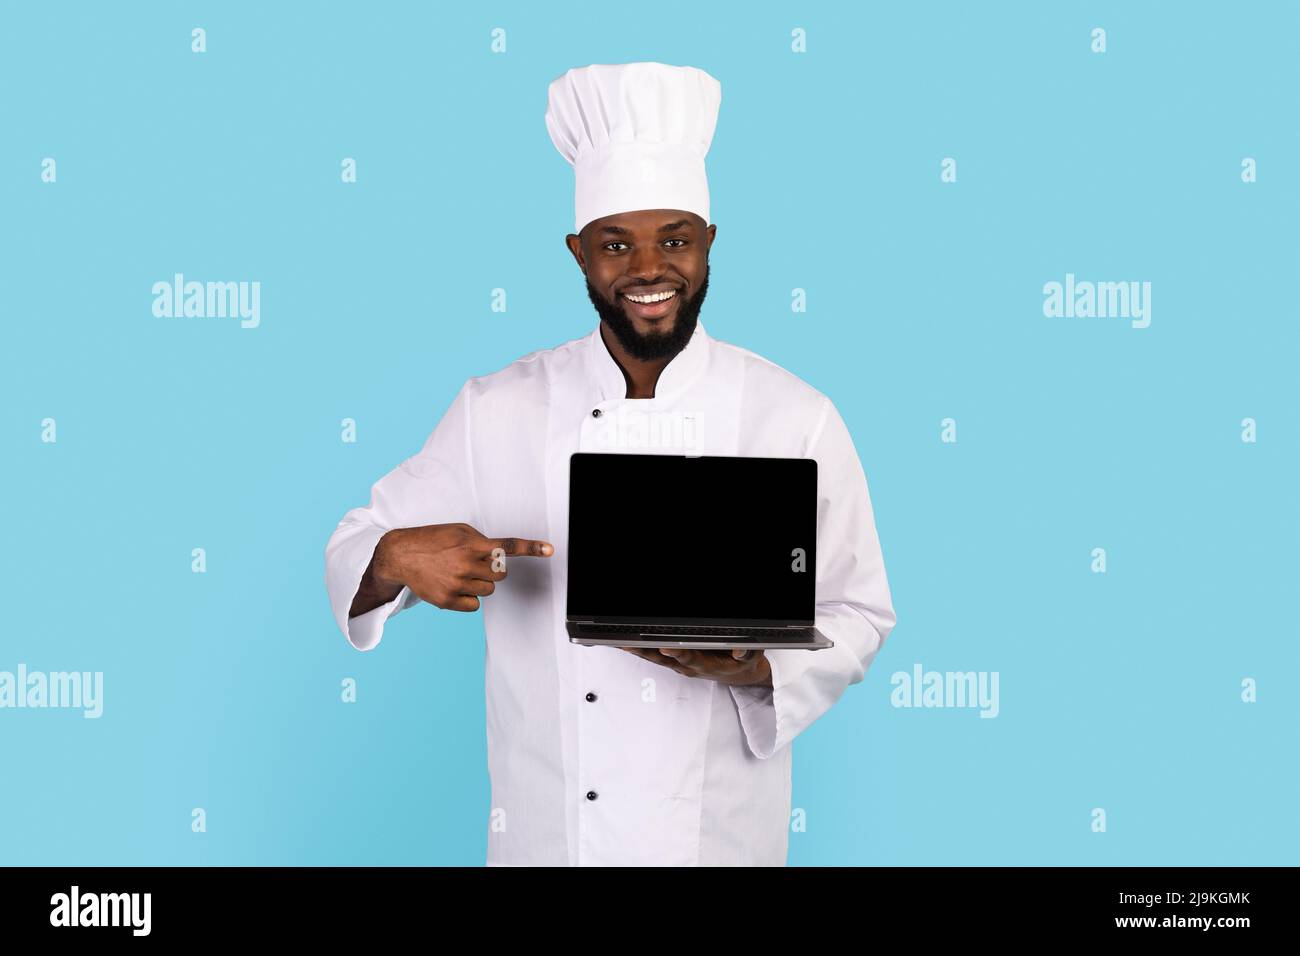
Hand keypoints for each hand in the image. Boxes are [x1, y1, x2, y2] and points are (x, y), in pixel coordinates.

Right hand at [355, 523, 552, 614]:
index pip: (507, 547)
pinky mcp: (448, 600)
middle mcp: (466, 564)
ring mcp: (457, 584)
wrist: (401, 555)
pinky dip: (468, 598)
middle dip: (492, 570)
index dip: (531, 547)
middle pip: (500, 575)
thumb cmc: (432, 540)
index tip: (549, 549)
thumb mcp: (458, 531)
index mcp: (472, 544)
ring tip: (459, 573)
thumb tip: (498, 556)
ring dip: (480, 583)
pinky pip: (474, 605)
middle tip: (473, 564)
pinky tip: (453, 586)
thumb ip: (481, 541)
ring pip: (489, 591)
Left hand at [620, 646, 772, 686]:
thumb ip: (747, 653)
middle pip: (663, 658)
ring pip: (654, 657)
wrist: (737, 672)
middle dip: (646, 651)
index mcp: (705, 664)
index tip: (666, 647)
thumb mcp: (751, 656)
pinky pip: (653, 655)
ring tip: (619, 641)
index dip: (678, 653)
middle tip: (629, 643)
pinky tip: (625, 642)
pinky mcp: (672, 660)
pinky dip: (639, 648)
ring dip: (637, 650)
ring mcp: (678, 664)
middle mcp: (687, 666)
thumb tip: (740, 652)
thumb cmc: (740, 661)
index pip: (689, 658)